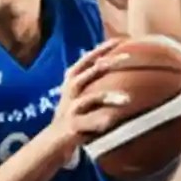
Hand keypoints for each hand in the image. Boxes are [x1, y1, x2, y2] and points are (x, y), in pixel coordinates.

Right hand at [47, 38, 134, 152]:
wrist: (52, 141)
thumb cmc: (74, 114)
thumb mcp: (83, 93)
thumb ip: (96, 80)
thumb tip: (121, 64)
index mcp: (72, 78)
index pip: (89, 58)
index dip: (104, 47)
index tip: (123, 39)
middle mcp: (70, 90)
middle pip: (90, 71)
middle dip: (109, 62)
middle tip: (128, 56)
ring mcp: (71, 107)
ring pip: (90, 97)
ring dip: (108, 97)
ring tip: (128, 99)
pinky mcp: (72, 125)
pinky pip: (89, 122)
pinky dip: (101, 121)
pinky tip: (113, 121)